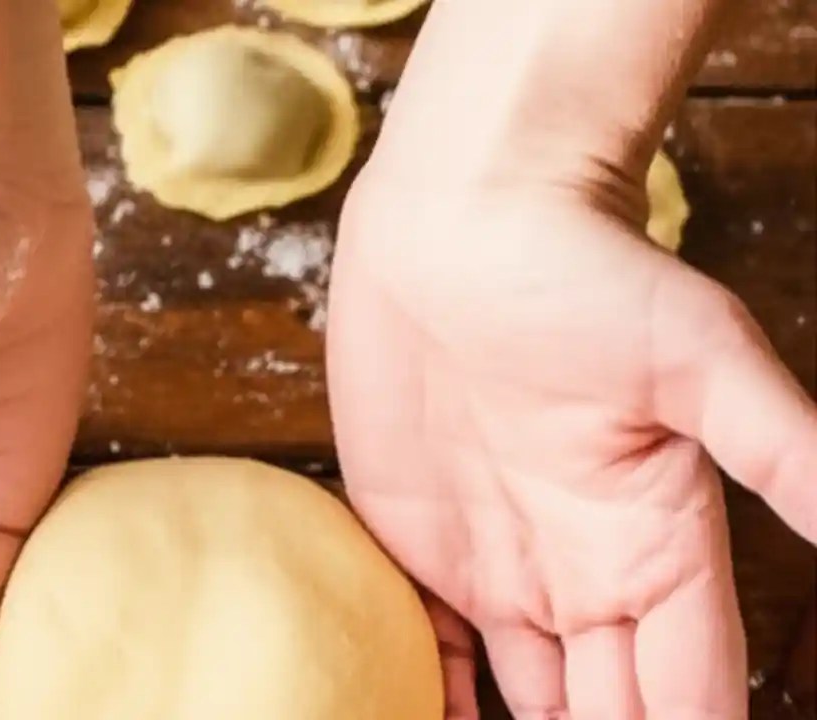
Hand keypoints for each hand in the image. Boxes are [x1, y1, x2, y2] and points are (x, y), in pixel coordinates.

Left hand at [328, 159, 816, 716]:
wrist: (465, 217)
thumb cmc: (588, 270)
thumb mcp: (701, 361)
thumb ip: (787, 453)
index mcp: (660, 550)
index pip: (694, 700)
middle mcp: (586, 574)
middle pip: (613, 717)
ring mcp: (503, 565)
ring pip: (532, 700)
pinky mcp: (424, 542)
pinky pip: (440, 652)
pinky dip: (444, 700)